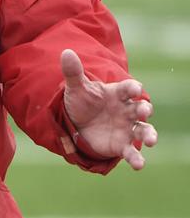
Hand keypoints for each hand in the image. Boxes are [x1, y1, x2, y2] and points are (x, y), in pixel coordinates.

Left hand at [61, 49, 156, 169]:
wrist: (76, 123)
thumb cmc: (81, 102)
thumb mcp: (76, 88)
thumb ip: (73, 72)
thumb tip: (65, 51)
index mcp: (118, 94)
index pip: (129, 89)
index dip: (133, 88)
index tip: (135, 89)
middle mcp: (127, 111)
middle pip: (140, 109)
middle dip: (144, 110)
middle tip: (144, 111)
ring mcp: (126, 128)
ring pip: (143, 130)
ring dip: (149, 135)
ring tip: (151, 141)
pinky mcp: (121, 145)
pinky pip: (131, 152)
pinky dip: (136, 159)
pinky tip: (138, 165)